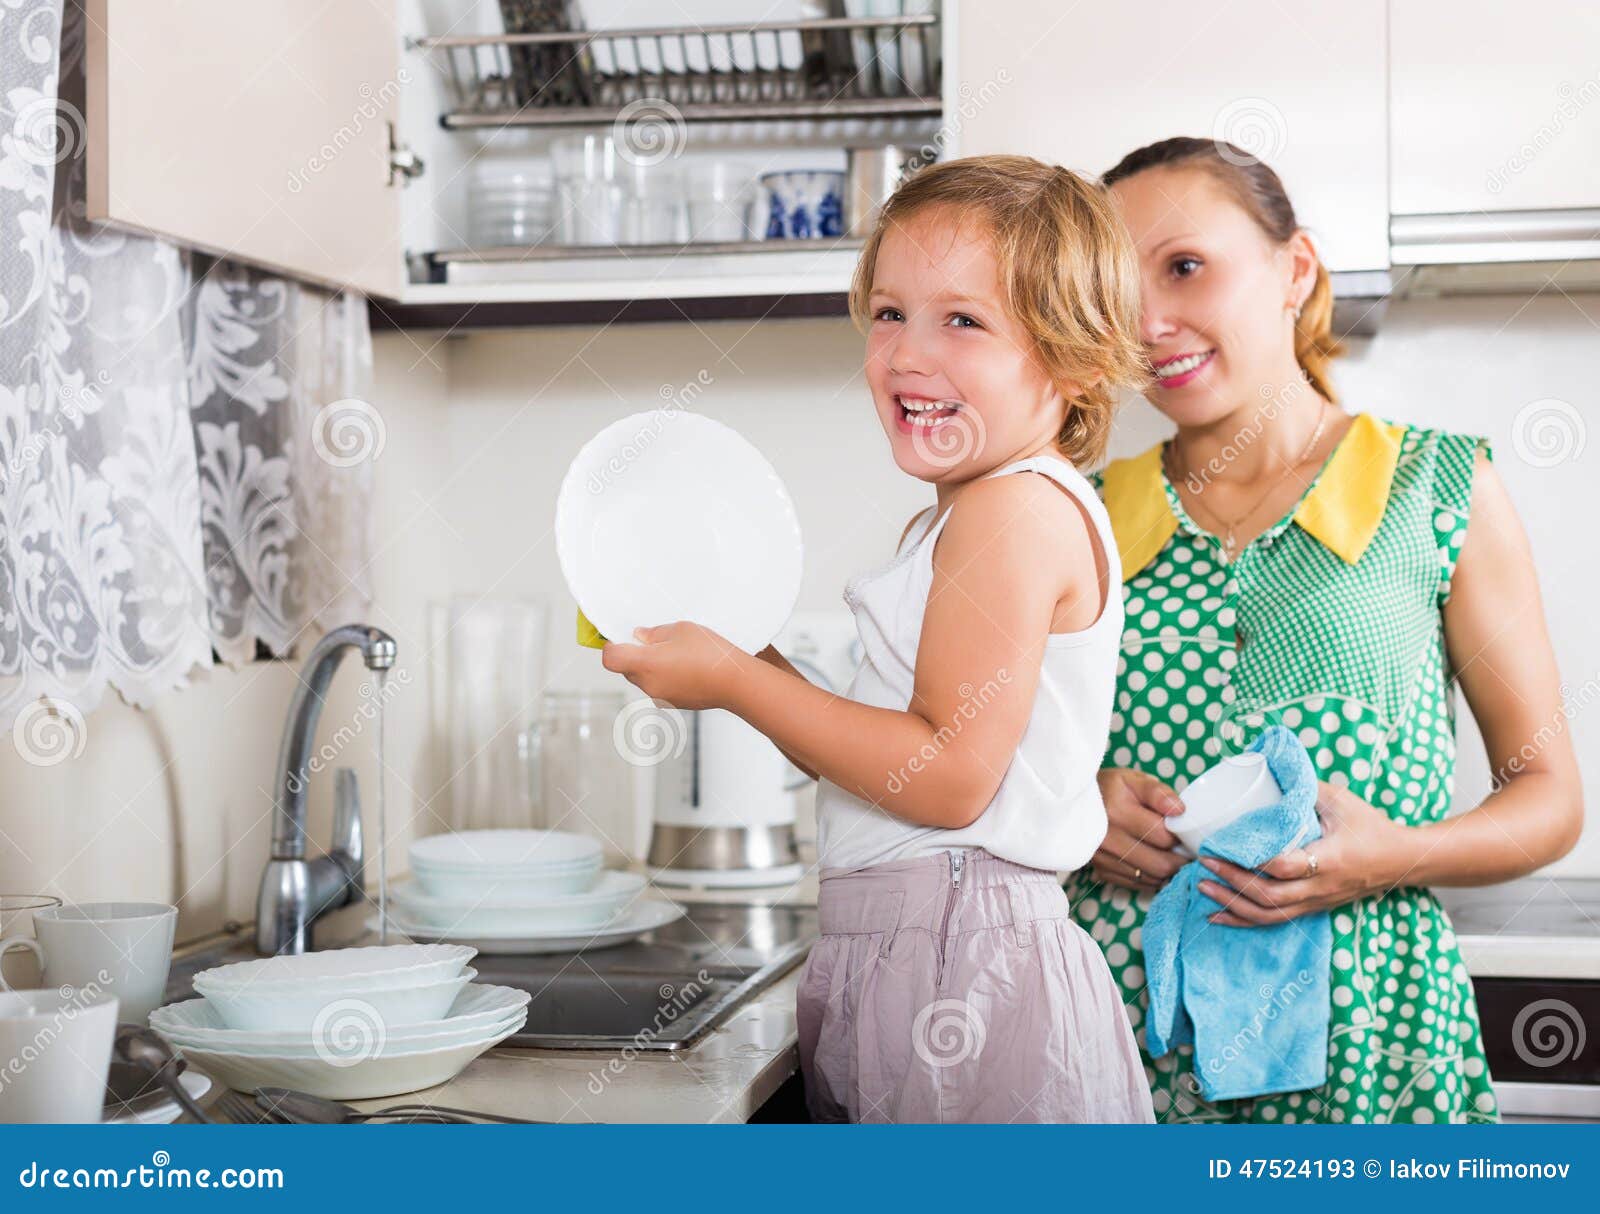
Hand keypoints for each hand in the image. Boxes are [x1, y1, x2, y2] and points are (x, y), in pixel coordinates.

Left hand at [599, 622, 749, 709]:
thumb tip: (640, 637)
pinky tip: (686, 667)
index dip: (611, 647)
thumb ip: (655, 634)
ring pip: (643, 678)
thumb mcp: (681, 630)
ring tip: (676, 654)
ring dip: (650, 666)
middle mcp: (648, 684)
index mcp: (646, 664)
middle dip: (634, 655)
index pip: (611, 659)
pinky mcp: (672, 704)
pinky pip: (658, 687)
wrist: (736, 683)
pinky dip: (664, 677)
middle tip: (654, 641)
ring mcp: (660, 697)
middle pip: (626, 669)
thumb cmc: (711, 654)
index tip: (619, 639)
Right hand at [1087, 767, 1186, 893]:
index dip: (1181, 835)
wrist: (1076, 803)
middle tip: (1184, 847)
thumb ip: (1159, 793)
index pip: (1163, 836)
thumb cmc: (1112, 789)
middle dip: (1179, 858)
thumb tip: (1180, 811)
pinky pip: (1138, 884)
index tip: (1185, 831)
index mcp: (1117, 811)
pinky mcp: (1101, 871)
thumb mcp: (1135, 780)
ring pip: (1151, 878)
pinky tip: (1152, 859)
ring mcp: (1102, 858)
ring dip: (1167, 869)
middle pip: (1160, 864)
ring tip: (1169, 853)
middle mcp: (1107, 838)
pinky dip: (1151, 876)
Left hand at [1198, 780, 1413, 925]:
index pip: (1286, 866)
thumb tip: (1265, 768)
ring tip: (1202, 888)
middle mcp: (1321, 888)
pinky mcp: (1312, 908)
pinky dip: (1244, 920)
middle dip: (1233, 883)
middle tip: (1203, 862)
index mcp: (1329, 860)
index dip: (1252, 861)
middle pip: (1271, 897)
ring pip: (1270, 915)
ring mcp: (1316, 902)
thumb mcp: (1341, 800)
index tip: (1222, 846)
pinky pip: (1275, 921)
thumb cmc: (1370, 826)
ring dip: (1233, 905)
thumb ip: (1304, 787)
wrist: (1401, 860)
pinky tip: (1218, 916)